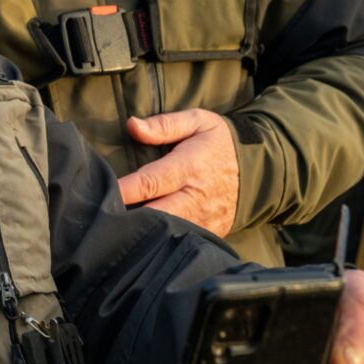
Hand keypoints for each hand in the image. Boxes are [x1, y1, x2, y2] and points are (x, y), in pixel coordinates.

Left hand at [114, 110, 239, 236]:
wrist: (261, 171)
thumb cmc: (220, 143)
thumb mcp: (198, 122)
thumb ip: (164, 124)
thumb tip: (132, 125)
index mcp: (190, 166)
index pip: (150, 182)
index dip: (124, 190)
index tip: (104, 193)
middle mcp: (196, 197)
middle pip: (156, 214)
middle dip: (129, 218)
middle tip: (102, 217)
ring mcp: (204, 219)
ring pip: (166, 232)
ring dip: (142, 232)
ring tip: (114, 229)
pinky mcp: (208, 233)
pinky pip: (180, 241)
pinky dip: (160, 241)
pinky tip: (140, 238)